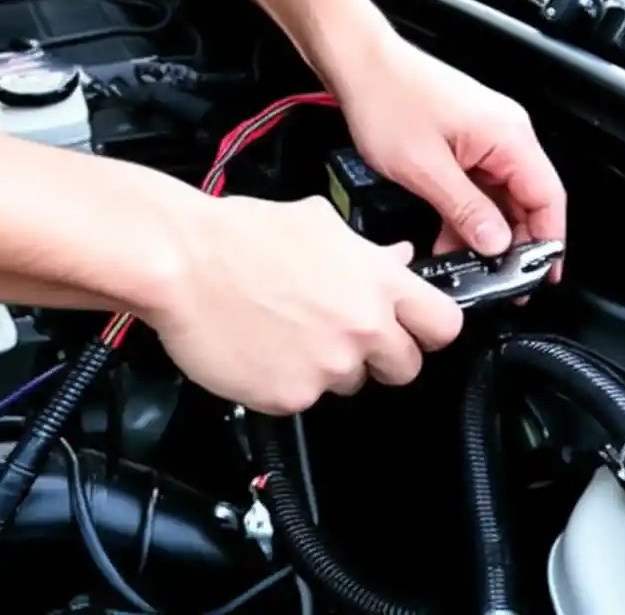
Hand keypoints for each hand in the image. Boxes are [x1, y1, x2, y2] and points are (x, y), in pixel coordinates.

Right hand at [140, 195, 462, 414]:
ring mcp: (328, 366)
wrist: (179, 262)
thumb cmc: (239, 236)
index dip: (431, 331)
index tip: (418, 331)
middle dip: (383, 357)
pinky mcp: (290, 396)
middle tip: (347, 337)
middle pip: (406, 367)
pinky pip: (304, 399)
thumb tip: (400, 260)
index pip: (445, 325)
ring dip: (331, 368)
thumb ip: (369, 254)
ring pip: (351, 384)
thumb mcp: (320, 225)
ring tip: (291, 333)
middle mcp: (362, 327)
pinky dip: (287, 383)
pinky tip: (265, 349)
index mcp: (378, 283)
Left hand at [336, 36, 565, 275]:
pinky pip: (481, 187)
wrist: (359, 65)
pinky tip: (451, 237)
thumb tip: (496, 243)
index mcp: (508, 136)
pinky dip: (470, 215)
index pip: (548, 197)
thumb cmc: (387, 98)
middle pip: (529, 200)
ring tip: (469, 264)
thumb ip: (466, 210)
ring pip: (503, 198)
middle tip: (501, 279)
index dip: (549, 240)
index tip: (541, 273)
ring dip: (488, 232)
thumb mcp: (425, 169)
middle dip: (516, 242)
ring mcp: (487, 138)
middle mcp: (505, 134)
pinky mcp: (467, 143)